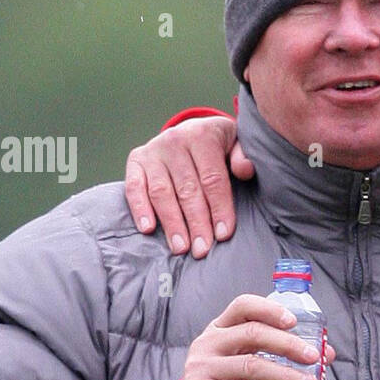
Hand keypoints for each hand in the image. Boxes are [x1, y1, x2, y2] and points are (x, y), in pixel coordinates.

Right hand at [124, 114, 256, 257]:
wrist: (191, 129)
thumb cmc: (219, 145)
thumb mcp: (236, 142)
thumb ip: (241, 155)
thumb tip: (245, 170)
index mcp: (202, 136)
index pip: (212, 179)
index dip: (219, 208)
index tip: (223, 234)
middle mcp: (175, 141)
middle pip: (187, 189)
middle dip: (196, 223)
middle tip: (202, 249)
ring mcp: (153, 151)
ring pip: (162, 192)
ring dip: (171, 223)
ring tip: (181, 248)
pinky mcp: (136, 160)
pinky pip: (134, 186)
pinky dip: (139, 208)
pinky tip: (148, 229)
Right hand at [179, 294, 335, 379]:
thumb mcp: (250, 364)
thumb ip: (282, 356)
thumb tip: (327, 354)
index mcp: (220, 328)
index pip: (244, 305)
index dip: (270, 309)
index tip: (294, 321)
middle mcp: (208, 343)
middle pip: (252, 333)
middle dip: (288, 344)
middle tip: (313, 358)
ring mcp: (202, 368)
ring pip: (250, 366)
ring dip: (285, 376)